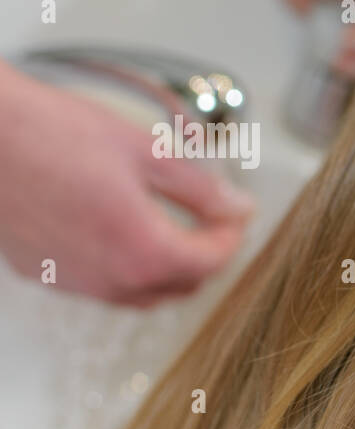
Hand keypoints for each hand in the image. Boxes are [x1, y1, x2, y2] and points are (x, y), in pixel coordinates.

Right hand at [0, 63, 254, 307]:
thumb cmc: (51, 133)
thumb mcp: (148, 151)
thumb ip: (201, 189)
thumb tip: (237, 208)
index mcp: (143, 250)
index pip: (211, 263)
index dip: (231, 238)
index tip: (235, 215)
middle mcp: (109, 279)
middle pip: (181, 287)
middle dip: (203, 257)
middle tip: (210, 222)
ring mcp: (73, 282)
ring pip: (141, 295)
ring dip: (165, 270)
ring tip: (171, 229)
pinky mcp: (43, 275)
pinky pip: (100, 287)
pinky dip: (124, 270)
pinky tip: (121, 234)